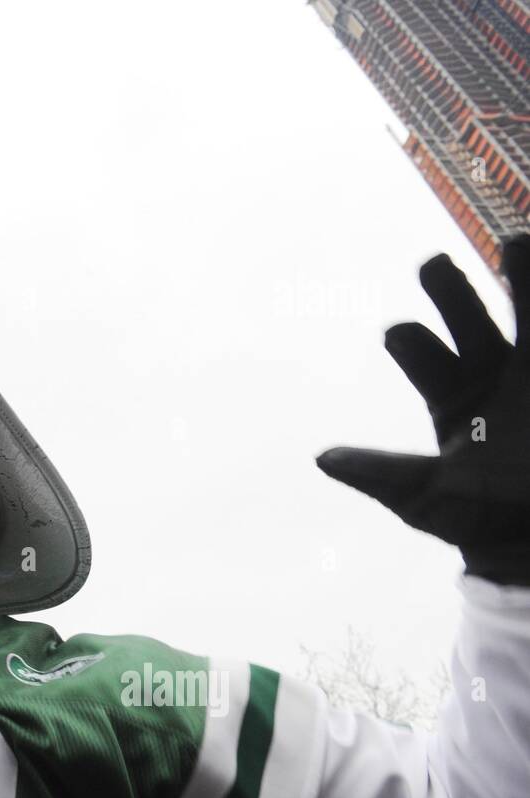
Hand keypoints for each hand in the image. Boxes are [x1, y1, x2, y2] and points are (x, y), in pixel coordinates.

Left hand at [316, 235, 529, 585]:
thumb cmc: (488, 521)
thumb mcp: (430, 502)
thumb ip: (384, 476)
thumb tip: (322, 459)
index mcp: (451, 394)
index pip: (419, 352)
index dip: (408, 342)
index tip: (398, 335)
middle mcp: (493, 369)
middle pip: (466, 312)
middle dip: (449, 288)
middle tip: (431, 265)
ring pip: (527, 307)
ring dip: (521, 275)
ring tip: (514, 242)